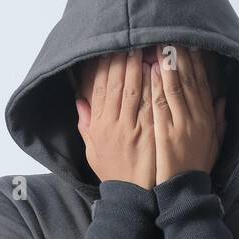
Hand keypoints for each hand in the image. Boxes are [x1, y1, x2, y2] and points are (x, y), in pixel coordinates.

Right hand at [75, 50, 155, 189]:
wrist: (133, 197)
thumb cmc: (114, 173)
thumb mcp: (93, 151)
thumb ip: (86, 125)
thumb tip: (81, 102)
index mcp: (100, 126)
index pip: (100, 89)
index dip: (105, 67)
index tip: (111, 50)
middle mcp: (114, 125)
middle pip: (117, 85)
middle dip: (123, 60)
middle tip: (131, 41)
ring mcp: (133, 129)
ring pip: (134, 90)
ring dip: (139, 67)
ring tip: (146, 48)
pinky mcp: (151, 134)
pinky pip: (151, 104)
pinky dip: (154, 86)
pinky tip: (158, 71)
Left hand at [149, 45, 226, 184]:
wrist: (185, 192)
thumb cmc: (196, 168)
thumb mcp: (214, 144)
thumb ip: (219, 121)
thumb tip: (223, 100)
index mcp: (208, 119)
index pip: (203, 84)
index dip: (198, 63)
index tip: (191, 43)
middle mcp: (198, 119)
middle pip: (191, 81)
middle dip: (183, 56)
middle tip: (174, 34)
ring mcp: (182, 125)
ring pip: (177, 88)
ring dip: (170, 65)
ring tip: (163, 44)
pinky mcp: (167, 134)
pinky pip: (162, 105)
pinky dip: (158, 86)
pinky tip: (153, 70)